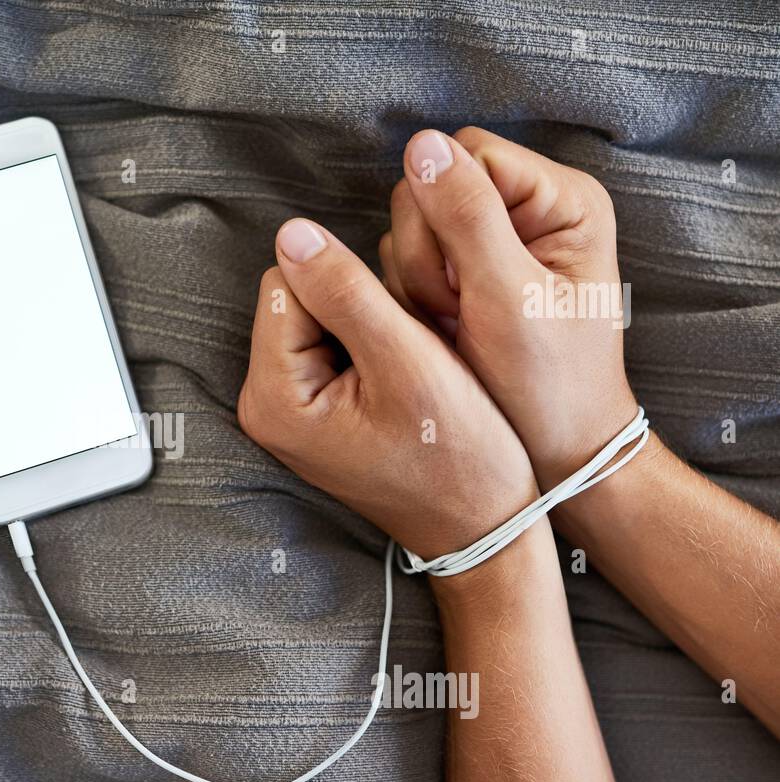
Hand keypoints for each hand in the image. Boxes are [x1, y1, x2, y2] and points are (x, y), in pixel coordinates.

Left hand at [237, 218, 537, 559]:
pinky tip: (404, 380)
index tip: (396, 328)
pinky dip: (370, 348)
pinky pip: (332, 345)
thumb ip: (345, 292)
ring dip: (368, 324)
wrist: (482, 524)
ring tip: (409, 372)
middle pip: (296, 298)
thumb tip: (293, 233)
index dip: (346, 284)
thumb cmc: (456, 456)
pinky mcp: (312, 412)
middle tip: (407, 354)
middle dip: (354, 305)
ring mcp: (287, 411)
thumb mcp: (407, 361)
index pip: (286, 282)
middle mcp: (264, 405)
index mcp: (274, 397)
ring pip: (318, 316)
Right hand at [381, 127, 638, 488]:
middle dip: (427, 251)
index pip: (466, 155)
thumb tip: (422, 145)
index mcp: (561, 200)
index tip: (462, 278)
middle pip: (432, 185)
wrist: (553, 451)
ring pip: (411, 225)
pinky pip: (405, 260)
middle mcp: (528, 208)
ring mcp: (492, 241)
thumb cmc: (547, 385)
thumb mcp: (508, 299)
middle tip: (456, 308)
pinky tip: (443, 330)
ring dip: (416, 279)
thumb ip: (468, 218)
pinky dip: (413, 297)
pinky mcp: (463, 272)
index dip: (442, 210)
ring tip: (454, 325)